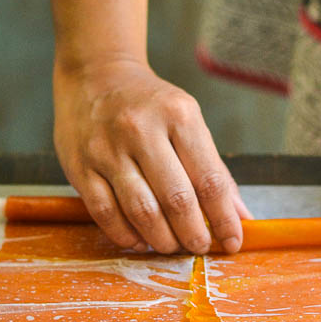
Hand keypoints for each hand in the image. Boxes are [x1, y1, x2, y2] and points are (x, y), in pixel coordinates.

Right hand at [53, 58, 251, 253]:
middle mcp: (141, 130)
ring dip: (162, 240)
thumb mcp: (187, 120)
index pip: (210, 180)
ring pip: (141, 211)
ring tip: (171, 246)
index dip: (224, 219)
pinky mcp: (80, 166)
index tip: (232, 241)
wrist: (95, 75)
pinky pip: (105, 213)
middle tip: (199, 246)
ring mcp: (107, 149)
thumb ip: (213, 168)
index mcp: (178, 115)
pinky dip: (126, 235)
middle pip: (177, 200)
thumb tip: (240, 215)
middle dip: (193, 234)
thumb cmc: (148, 103)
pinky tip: (139, 240)